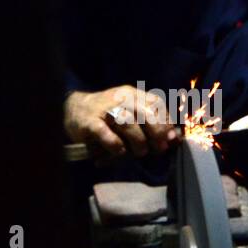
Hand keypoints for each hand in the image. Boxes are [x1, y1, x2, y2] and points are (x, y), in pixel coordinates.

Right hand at [63, 85, 179, 156]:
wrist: (73, 108)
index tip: (170, 138)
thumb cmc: (107, 116)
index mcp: (132, 94)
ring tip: (139, 152)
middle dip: (156, 133)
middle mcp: (120, 98)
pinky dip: (116, 145)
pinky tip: (119, 151)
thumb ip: (150, 125)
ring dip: (138, 141)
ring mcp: (104, 109)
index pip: (155, 103)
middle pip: (145, 113)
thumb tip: (175, 138)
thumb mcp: (129, 114)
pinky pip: (106, 134)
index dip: (165, 121)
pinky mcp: (89, 123)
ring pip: (128, 123)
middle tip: (159, 149)